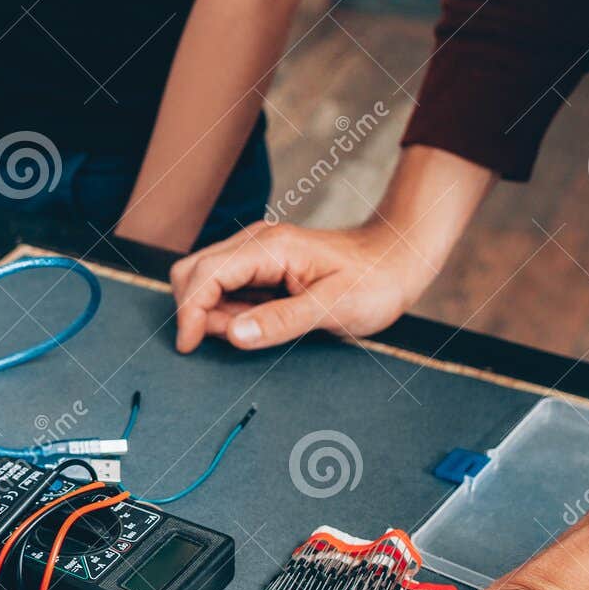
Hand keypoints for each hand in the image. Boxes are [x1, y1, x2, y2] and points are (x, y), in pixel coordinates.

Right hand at [169, 221, 431, 353]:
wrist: (399, 259)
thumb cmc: (375, 282)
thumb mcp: (333, 308)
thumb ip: (280, 321)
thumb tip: (232, 334)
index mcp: (270, 247)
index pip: (205, 275)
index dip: (189, 313)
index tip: (190, 347)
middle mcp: (255, 242)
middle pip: (193, 272)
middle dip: (196, 311)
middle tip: (228, 340)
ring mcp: (256, 250)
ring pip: (205, 280)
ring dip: (212, 312)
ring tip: (254, 331)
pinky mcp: (261, 263)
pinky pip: (226, 286)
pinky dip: (227, 309)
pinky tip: (257, 322)